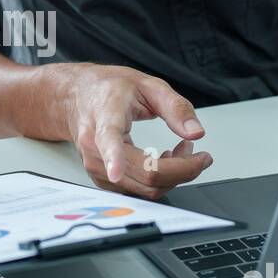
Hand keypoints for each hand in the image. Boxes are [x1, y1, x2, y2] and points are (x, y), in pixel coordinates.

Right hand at [56, 63, 212, 199]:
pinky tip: (162, 161)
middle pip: (144, 174)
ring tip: (179, 150)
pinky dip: (159, 180)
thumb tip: (196, 132)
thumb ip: (176, 108)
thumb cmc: (109, 91)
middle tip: (197, 152)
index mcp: (105, 117)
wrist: (79, 98)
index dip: (114, 159)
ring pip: (145, 189)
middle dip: (182, 169)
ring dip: (172, 175)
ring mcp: (98, 167)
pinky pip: (139, 191)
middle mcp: (95, 147)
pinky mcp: (104, 180)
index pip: (108, 141)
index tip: (115, 172)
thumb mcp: (149, 85)